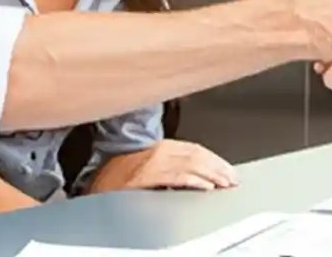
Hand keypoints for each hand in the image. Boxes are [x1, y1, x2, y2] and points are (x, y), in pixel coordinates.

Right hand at [89, 139, 237, 192]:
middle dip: (218, 167)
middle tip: (232, 178)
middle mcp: (160, 151)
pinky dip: (195, 181)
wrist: (98, 180)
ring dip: (212, 175)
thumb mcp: (149, 162)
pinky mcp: (149, 177)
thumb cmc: (121, 173)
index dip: (215, 159)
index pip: (196, 150)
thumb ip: (171, 163)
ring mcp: (155, 163)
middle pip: (198, 156)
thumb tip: (196, 173)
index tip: (228, 169)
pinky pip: (177, 177)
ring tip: (225, 183)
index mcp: (162, 146)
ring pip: (192, 166)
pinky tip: (206, 186)